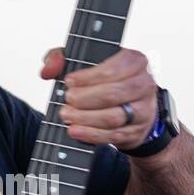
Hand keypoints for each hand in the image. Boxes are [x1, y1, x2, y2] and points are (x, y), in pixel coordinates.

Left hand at [40, 46, 157, 149]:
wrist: (132, 105)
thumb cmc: (106, 80)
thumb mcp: (85, 61)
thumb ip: (62, 58)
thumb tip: (49, 69)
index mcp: (135, 61)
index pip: (112, 70)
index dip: (88, 78)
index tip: (69, 82)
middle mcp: (144, 84)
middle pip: (113, 94)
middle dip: (84, 99)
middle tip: (67, 99)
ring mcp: (143, 110)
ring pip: (113, 117)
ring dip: (86, 118)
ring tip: (67, 115)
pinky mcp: (136, 132)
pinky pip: (113, 136)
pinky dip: (92, 135)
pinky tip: (76, 131)